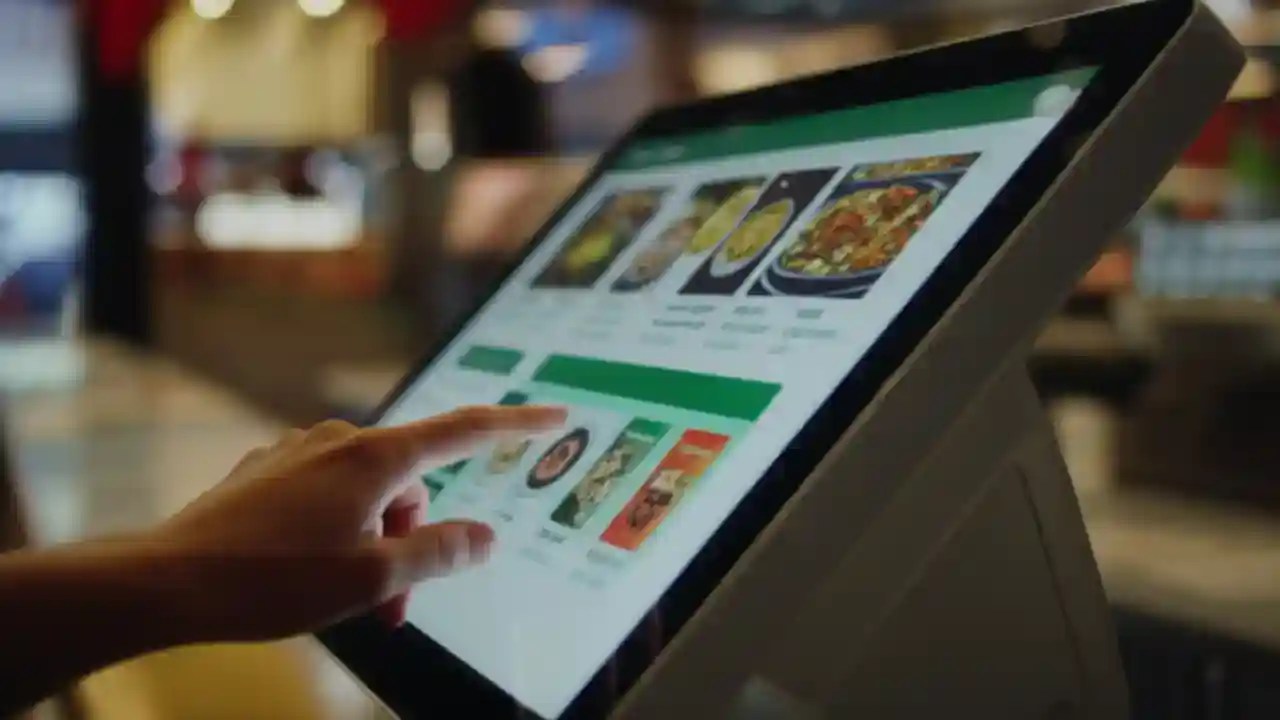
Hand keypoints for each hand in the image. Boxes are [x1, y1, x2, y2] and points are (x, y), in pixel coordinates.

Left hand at [146, 404, 565, 641]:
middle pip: (410, 484)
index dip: (515, 425)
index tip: (554, 414)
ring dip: (374, 542)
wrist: (170, 581)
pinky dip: (338, 529)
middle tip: (393, 605)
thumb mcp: (372, 577)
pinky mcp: (268, 470)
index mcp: (374, 458)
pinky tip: (309, 568)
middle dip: (412, 541)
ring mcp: (299, 451)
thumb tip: (486, 536)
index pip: (464, 431)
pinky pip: (327, 492)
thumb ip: (439, 553)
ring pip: (367, 493)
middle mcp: (339, 440)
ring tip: (349, 597)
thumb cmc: (272, 581)